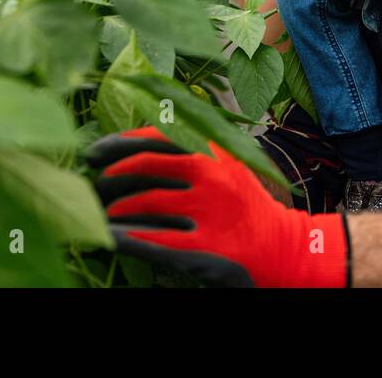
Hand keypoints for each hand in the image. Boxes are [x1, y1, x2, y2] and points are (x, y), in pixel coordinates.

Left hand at [86, 126, 348, 287]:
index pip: (156, 134)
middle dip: (111, 173)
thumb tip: (137, 138)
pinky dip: (127, 239)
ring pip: (145, 203)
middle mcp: (212, 173)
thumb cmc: (247, 205)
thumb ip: (193, 146)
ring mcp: (210, 210)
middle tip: (94, 183)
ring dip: (116, 209)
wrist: (287, 248)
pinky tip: (111, 239)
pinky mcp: (206, 247)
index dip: (119, 142)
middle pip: (145, 164)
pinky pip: (154, 240)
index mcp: (215, 148)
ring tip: (102, 214)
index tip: (96, 151)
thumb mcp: (228, 164)